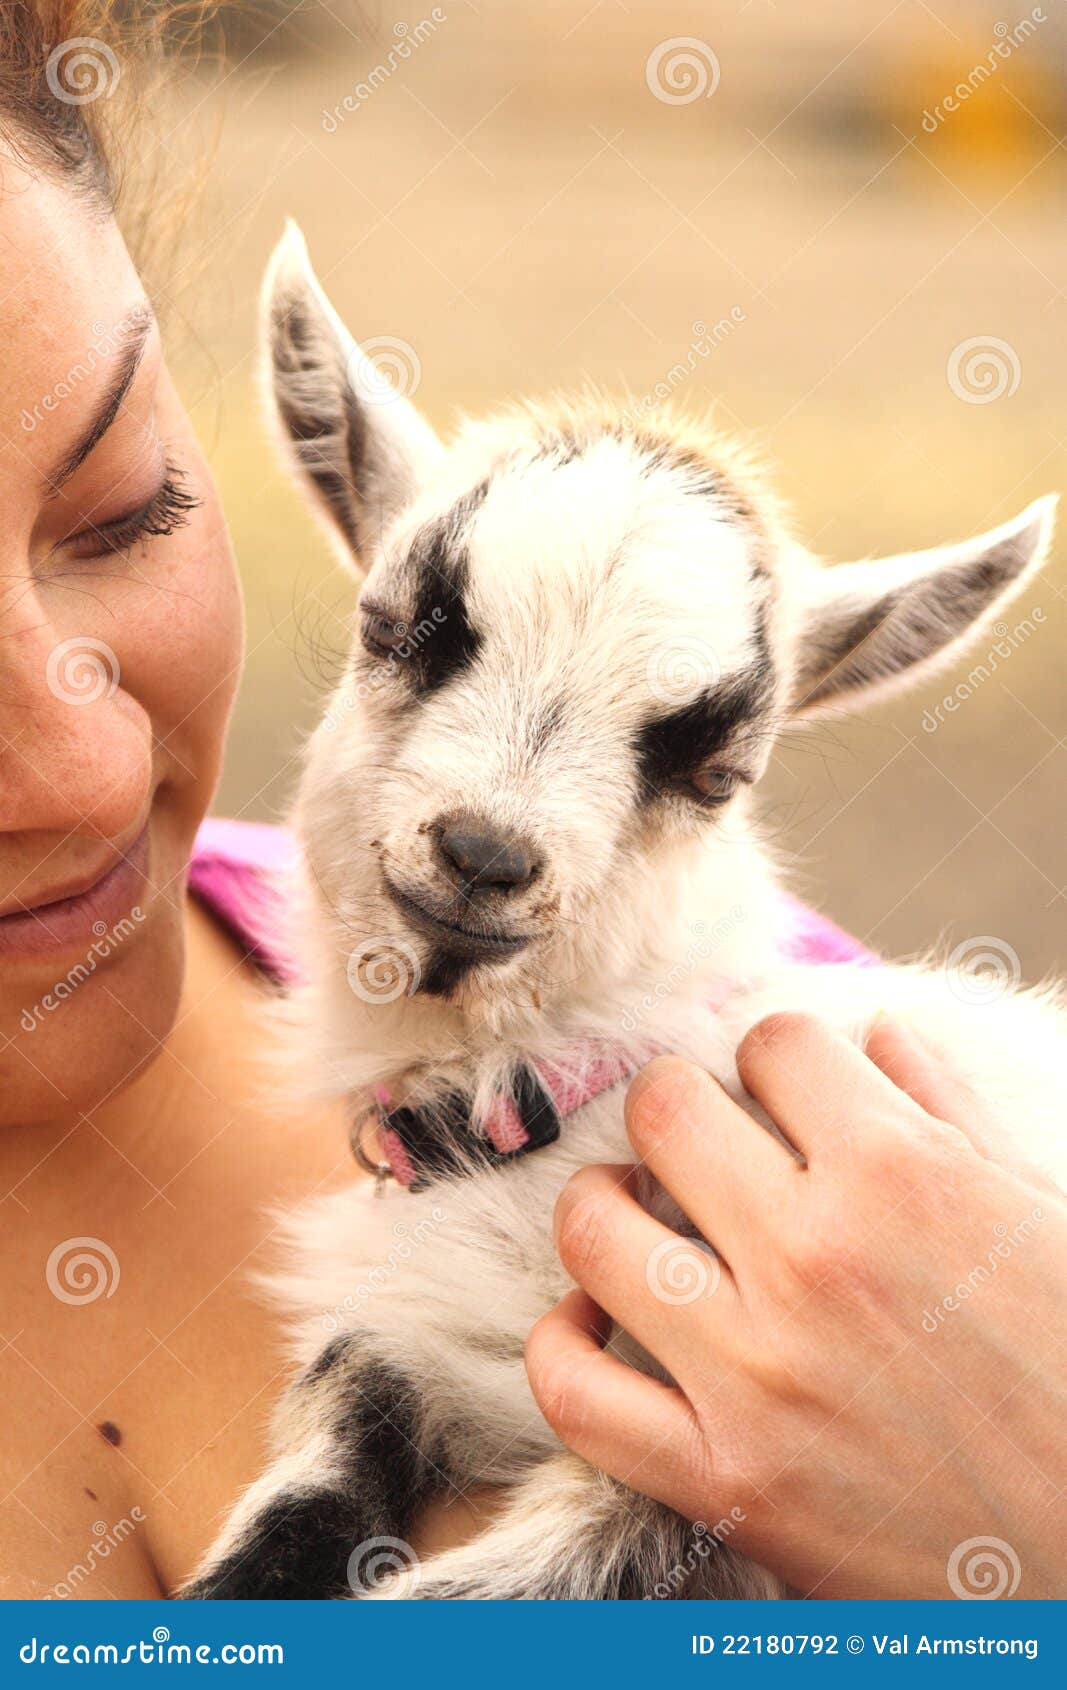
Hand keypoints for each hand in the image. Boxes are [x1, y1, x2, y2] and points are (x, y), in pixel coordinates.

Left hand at [526, 1014, 1066, 1597]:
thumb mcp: (1040, 1209)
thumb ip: (947, 1108)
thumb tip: (875, 1031)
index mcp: (902, 1175)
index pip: (775, 1042)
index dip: (780, 1056)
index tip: (787, 1090)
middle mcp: (814, 1258)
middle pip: (664, 1110)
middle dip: (680, 1104)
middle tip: (698, 1137)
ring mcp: (757, 1373)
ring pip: (594, 1231)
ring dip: (603, 1203)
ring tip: (630, 1208)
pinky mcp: (724, 1480)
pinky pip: (578, 1395)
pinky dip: (563, 1344)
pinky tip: (591, 1319)